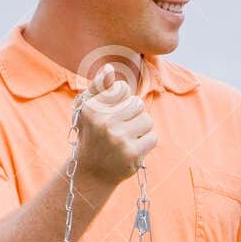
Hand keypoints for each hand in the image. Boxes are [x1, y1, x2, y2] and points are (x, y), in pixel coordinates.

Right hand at [76, 64, 157, 188]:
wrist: (92, 172)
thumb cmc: (91, 136)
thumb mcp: (87, 110)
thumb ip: (98, 88)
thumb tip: (110, 69)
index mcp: (92, 107)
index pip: (123, 89)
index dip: (122, 101)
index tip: (113, 115)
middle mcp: (103, 122)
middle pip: (137, 103)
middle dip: (133, 115)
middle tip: (121, 129)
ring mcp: (118, 138)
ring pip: (147, 120)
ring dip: (142, 129)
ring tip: (128, 138)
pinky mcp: (131, 153)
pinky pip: (153, 137)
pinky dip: (147, 143)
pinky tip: (134, 148)